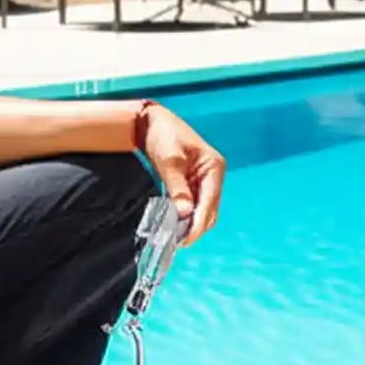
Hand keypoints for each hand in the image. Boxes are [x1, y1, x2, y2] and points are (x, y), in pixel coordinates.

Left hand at [140, 104, 225, 245]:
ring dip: (189, 224)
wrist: (150, 122)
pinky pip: (192, 205)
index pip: (210, 202)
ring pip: (201, 210)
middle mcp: (212, 176)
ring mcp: (203, 180)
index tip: (185, 239)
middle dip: (195, 227)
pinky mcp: (191, 183)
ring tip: (172, 238)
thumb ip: (177, 188)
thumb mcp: (170, 160)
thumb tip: (183, 214)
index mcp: (213, 167)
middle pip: (209, 210)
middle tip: (176, 243)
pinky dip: (184, 216)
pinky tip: (171, 225)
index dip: (199, 223)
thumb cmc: (163, 135)